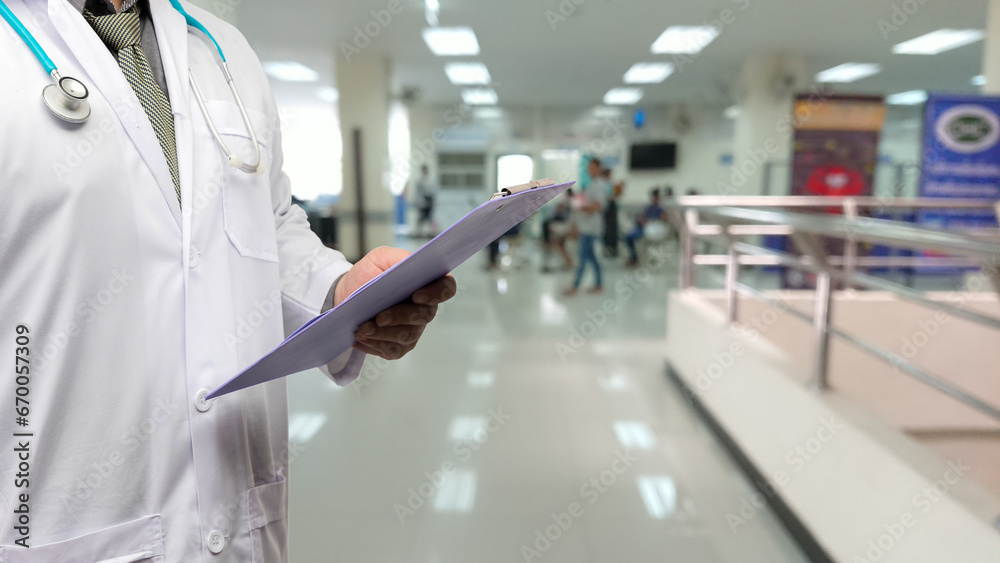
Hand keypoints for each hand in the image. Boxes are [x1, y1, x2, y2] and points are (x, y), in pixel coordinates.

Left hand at [333, 247, 456, 359]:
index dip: (436, 293)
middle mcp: (425, 308)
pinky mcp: (400, 346)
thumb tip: (407, 267)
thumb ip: (397, 259)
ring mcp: (414, 329)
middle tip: (379, 317)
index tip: (416, 295)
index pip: (446, 288)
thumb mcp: (380, 258)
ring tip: (362, 329)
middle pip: (425, 315)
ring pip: (407, 336)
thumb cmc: (368, 274)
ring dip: (383, 333)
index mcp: (426, 283)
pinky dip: (375, 344)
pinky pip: (393, 350)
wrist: (348, 293)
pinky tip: (361, 337)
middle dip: (400, 317)